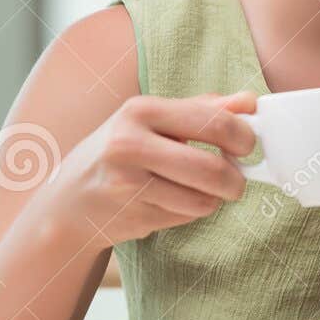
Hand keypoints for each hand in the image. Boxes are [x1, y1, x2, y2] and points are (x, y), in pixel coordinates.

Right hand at [27, 91, 256, 253]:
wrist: (69, 200)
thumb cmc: (121, 152)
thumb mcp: (153, 120)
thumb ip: (202, 109)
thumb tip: (249, 102)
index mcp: (140, 110)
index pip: (213, 122)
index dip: (244, 138)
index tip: (248, 146)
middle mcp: (129, 144)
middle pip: (211, 168)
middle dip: (235, 180)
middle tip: (236, 181)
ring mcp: (127, 184)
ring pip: (202, 199)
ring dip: (212, 200)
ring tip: (199, 191)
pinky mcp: (131, 217)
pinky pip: (185, 217)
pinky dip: (189, 213)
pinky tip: (171, 202)